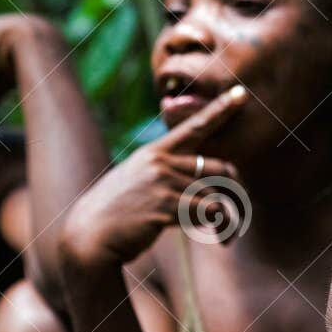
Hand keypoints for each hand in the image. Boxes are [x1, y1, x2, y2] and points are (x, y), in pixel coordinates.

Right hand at [60, 86, 247, 272]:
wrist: (90, 235)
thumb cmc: (119, 212)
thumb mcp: (139, 179)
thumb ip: (168, 172)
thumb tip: (205, 181)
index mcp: (155, 152)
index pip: (194, 127)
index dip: (220, 109)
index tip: (241, 93)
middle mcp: (160, 162)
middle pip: (218, 167)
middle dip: (234, 190)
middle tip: (239, 213)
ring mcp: (161, 182)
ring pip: (215, 195)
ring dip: (227, 219)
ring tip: (226, 235)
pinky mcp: (164, 206)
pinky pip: (208, 212)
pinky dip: (220, 227)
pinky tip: (218, 238)